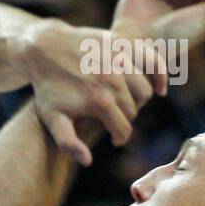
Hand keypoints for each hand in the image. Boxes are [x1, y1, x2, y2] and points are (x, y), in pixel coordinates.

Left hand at [23, 18, 164, 165]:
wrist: (44, 49)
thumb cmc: (47, 87)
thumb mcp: (52, 118)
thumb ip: (68, 143)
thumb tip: (88, 161)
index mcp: (100, 102)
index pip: (123, 129)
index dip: (119, 138)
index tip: (115, 140)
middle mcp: (114, 81)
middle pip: (134, 110)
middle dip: (125, 118)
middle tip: (113, 119)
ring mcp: (121, 61)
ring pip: (144, 90)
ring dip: (137, 100)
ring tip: (124, 104)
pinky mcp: (124, 44)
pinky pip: (153, 62)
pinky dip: (160, 75)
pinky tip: (160, 88)